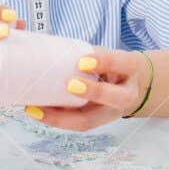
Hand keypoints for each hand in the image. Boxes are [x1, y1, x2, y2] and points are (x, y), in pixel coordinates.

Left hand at [26, 47, 147, 131]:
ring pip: (89, 121)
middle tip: (69, 85)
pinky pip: (75, 124)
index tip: (82, 60)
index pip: (120, 63)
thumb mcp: (109, 54)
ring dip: (60, 116)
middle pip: (115, 98)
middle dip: (92, 92)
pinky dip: (55, 119)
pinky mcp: (95, 123)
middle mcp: (126, 94)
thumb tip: (46, 45)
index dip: (103, 62)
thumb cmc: (113, 66)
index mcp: (130, 68)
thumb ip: (87, 52)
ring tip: (36, 108)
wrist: (131, 87)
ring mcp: (110, 113)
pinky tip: (37, 112)